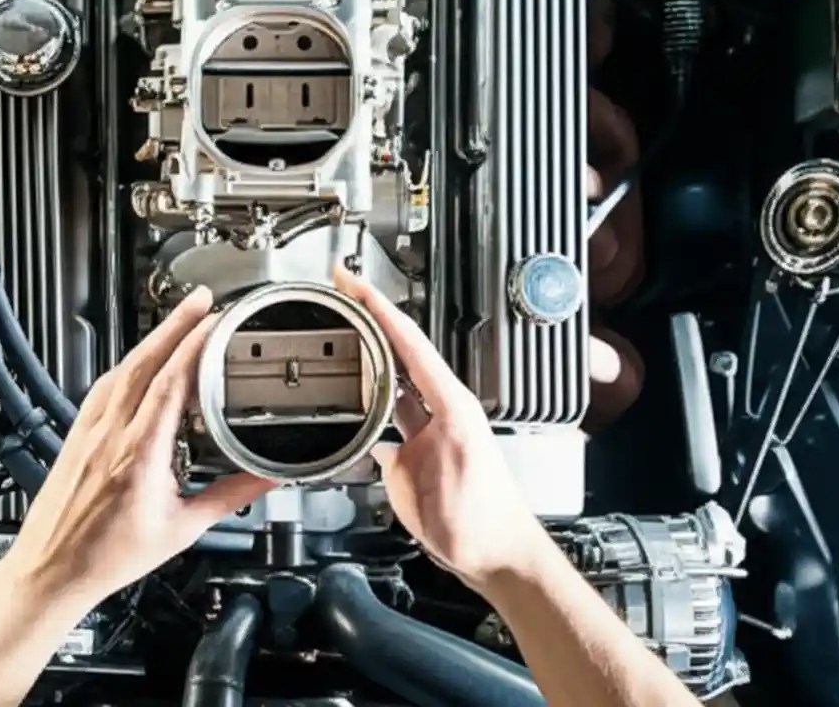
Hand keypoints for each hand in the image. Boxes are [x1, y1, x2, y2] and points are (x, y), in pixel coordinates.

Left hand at [0, 287, 275, 609]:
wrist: (52, 571)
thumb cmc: (105, 557)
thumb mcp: (181, 529)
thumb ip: (228, 497)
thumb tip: (265, 479)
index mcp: (138, 454)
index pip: (170, 383)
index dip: (194, 346)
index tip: (215, 322)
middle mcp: (109, 434)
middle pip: (144, 362)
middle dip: (175, 325)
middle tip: (201, 300)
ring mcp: (88, 431)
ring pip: (121, 369)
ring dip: (152, 340)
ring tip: (178, 322)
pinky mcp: (76, 435)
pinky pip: (105, 387)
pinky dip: (129, 366)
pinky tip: (140, 363)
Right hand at [333, 267, 542, 584]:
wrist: (498, 555)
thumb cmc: (481, 522)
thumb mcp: (433, 484)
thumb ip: (402, 460)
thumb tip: (380, 448)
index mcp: (451, 404)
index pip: (410, 341)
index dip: (379, 308)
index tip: (355, 283)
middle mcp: (442, 411)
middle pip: (400, 352)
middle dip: (371, 321)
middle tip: (341, 297)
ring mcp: (430, 431)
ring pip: (394, 381)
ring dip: (370, 357)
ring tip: (341, 336)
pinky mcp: (421, 452)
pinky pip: (391, 416)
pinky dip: (371, 402)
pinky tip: (354, 400)